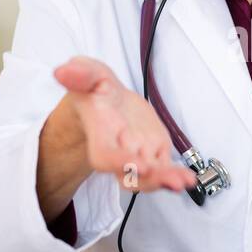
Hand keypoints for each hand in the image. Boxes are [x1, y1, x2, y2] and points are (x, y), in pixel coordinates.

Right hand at [46, 56, 196, 194]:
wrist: (107, 102)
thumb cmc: (96, 90)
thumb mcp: (88, 74)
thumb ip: (80, 74)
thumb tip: (63, 71)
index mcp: (100, 133)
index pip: (105, 155)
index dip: (118, 162)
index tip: (137, 164)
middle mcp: (118, 150)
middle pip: (129, 173)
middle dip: (147, 177)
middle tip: (166, 178)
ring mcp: (137, 155)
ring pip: (148, 176)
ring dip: (165, 180)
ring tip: (182, 181)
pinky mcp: (155, 154)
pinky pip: (164, 170)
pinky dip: (176, 176)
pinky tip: (188, 179)